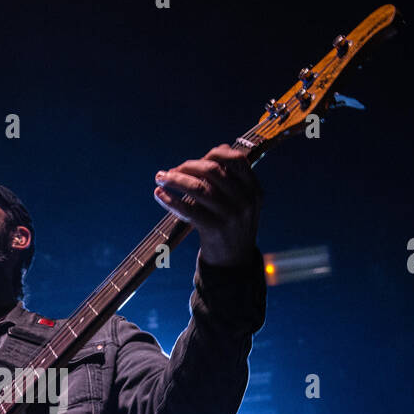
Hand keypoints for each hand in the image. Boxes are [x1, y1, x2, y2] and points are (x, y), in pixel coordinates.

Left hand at [153, 144, 262, 267]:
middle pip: (212, 171)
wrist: (235, 264)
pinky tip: (160, 195)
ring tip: (160, 178)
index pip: (236, 160)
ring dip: (175, 179)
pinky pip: (188, 209)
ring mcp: (230, 215)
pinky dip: (170, 200)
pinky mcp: (214, 229)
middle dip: (187, 166)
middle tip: (170, 171)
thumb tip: (219, 148)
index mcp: (253, 190)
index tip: (195, 161)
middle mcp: (245, 200)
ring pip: (198, 188)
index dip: (213, 154)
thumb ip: (232, 178)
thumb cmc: (233, 227)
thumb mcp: (242, 202)